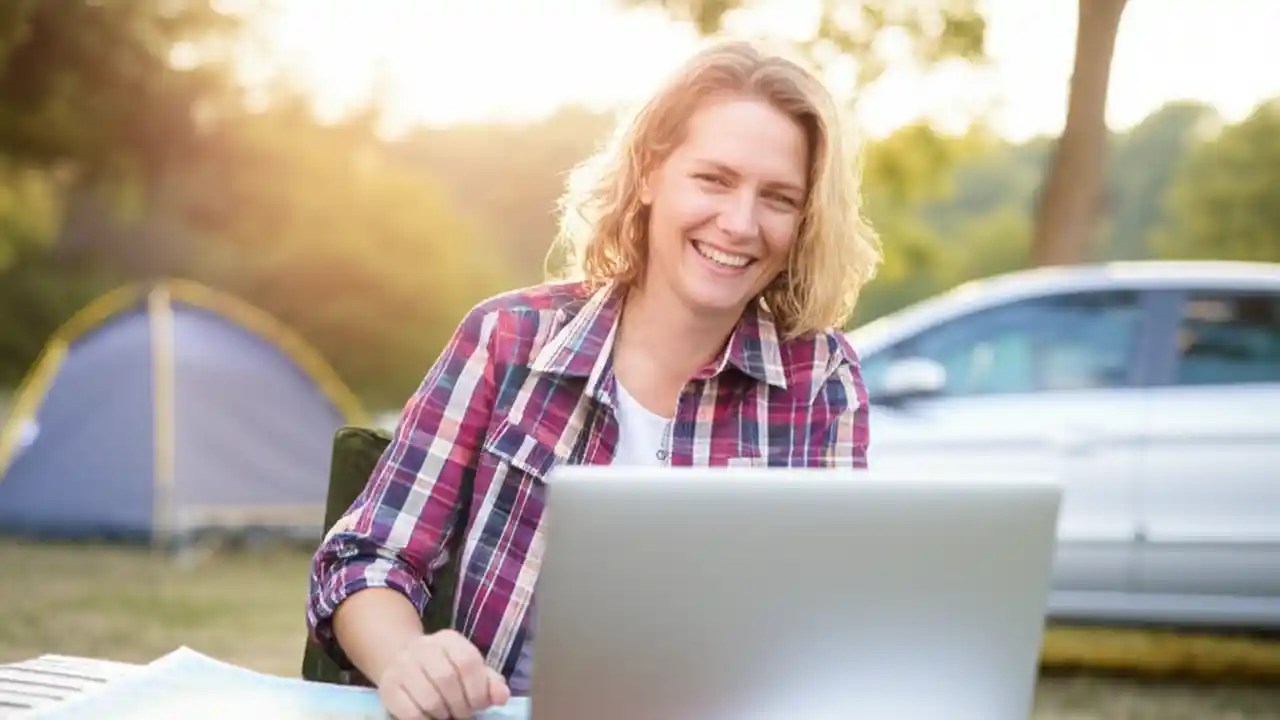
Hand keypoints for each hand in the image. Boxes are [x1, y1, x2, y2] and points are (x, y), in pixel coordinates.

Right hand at [377, 630, 510, 718]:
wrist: (404, 660)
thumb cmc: (446, 668)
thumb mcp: (471, 669)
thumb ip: (490, 682)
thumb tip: (501, 697)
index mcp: (449, 640)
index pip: (467, 661)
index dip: (477, 689)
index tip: (479, 705)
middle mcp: (423, 647)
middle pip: (446, 679)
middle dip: (460, 705)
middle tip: (463, 714)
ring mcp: (403, 665)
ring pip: (428, 699)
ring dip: (443, 714)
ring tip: (447, 715)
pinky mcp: (388, 686)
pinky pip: (410, 712)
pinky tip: (430, 717)